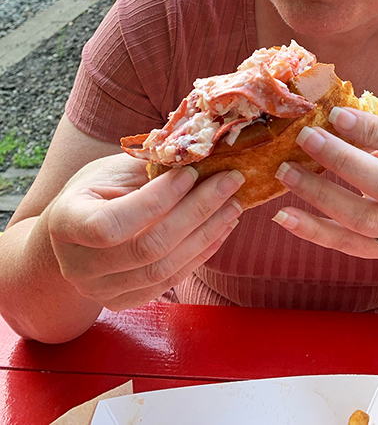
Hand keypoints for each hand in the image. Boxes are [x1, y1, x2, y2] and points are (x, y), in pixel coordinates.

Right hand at [47, 153, 243, 309]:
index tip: (191, 172)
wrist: (72, 236)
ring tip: (234, 203)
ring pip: (164, 269)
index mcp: (66, 223)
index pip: (111, 223)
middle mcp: (79, 266)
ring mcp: (101, 291)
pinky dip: (202, 252)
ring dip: (207, 233)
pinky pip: (171, 280)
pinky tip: (223, 226)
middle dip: (196, 211)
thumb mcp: (111, 170)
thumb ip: (149, 165)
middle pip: (146, 248)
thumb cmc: (95, 192)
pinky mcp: (125, 302)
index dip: (156, 200)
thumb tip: (200, 151)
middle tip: (230, 181)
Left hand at [272, 107, 377, 257]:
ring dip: (320, 194)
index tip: (336, 113)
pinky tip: (284, 215)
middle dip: (343, 160)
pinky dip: (311, 230)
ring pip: (363, 219)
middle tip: (306, 137)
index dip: (373, 129)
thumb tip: (322, 107)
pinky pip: (342, 243)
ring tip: (286, 171)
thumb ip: (370, 130)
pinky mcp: (376, 251)